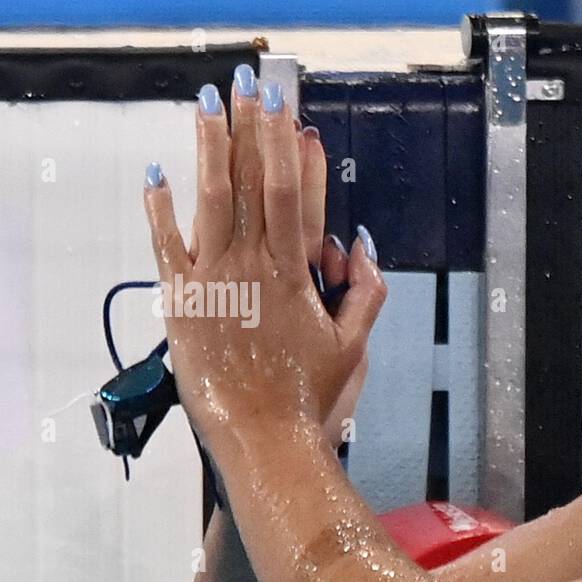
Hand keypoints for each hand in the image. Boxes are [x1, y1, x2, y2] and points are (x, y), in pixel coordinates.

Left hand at [142, 67, 385, 450]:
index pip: (294, 197)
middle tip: (249, 89)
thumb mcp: (354, 346)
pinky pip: (167, 244)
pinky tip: (159, 172)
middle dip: (251, 133)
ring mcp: (213, 280)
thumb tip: (361, 246)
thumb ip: (364, 292)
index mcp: (294, 274)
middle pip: (251, 184)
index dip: (291, 153)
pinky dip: (161, 207)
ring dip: (211, 148)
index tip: (290, 116)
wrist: (264, 435)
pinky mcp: (182, 301)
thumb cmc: (312, 395)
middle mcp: (252, 267)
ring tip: (210, 106)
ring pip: (210, 199)